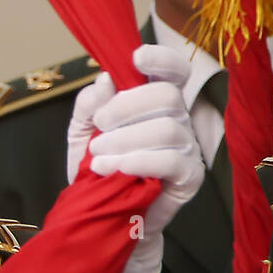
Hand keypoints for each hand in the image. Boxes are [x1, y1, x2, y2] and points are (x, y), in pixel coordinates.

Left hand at [67, 45, 202, 272]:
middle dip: (126, 107)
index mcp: (154, 101)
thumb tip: (105, 80)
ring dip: (124, 140)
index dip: (161, 59)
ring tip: (97, 157)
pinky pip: (171, 160)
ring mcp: (187, 147)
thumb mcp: (82, 131)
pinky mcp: (190, 177)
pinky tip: (114, 169)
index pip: (175, 70)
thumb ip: (89, 104)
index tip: (135, 58)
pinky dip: (138, 160)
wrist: (101, 213)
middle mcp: (177, 119)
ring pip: (166, 128)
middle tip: (99, 127)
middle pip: (167, 95)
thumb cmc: (97, 166)